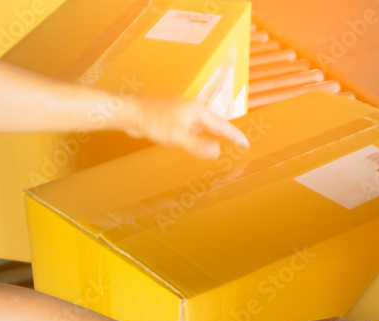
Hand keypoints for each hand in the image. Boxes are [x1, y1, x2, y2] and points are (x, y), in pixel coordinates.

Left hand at [117, 95, 250, 159]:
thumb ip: (197, 145)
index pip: (221, 125)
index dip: (234, 136)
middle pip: (215, 124)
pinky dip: (200, 137)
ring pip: (204, 127)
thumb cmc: (154, 122)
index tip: (246, 144)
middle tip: (239, 145)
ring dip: (213, 136)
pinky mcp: (175, 120)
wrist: (132, 113)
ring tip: (224, 145)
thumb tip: (217, 152)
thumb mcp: (177, 136)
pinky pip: (193, 130)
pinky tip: (199, 144)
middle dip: (227, 134)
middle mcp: (193, 110)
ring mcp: (184, 114)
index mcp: (198, 111)